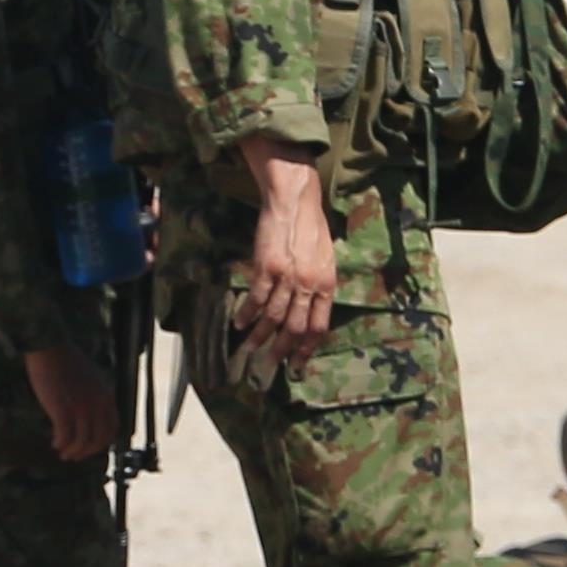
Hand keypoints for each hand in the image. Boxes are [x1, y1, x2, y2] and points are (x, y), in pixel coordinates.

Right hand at [22, 342, 116, 466]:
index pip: (112, 427)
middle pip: (98, 439)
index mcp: (106, 395)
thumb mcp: (90, 377)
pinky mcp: (64, 410)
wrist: (49, 347)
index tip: (91, 447)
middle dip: (87, 452)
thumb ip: (94, 395)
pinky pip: (65, 437)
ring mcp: (81, 408)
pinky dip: (61, 444)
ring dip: (72, 451)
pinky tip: (55, 444)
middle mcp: (97, 404)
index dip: (102, 442)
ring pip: (82, 442)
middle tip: (75, 456)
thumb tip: (90, 414)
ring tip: (63, 453)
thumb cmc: (65, 360)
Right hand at [228, 140, 335, 377]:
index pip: (319, 325)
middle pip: (296, 327)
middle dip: (282, 349)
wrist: (295, 202)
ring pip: (273, 317)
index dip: (307, 347)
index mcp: (327, 284)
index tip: (297, 362)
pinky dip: (247, 314)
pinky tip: (239, 323)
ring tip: (250, 349)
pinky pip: (256, 299)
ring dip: (261, 336)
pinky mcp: (267, 267)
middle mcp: (309, 284)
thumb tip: (309, 311)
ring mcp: (288, 277)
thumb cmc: (311, 228)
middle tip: (271, 364)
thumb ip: (319, 286)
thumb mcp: (325, 259)